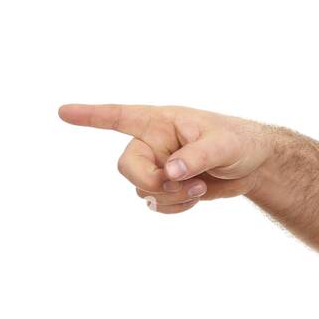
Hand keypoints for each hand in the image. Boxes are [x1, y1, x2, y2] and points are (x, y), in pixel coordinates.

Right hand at [58, 103, 275, 213]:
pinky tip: (196, 196)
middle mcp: (153, 143)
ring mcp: (158, 166)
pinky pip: (156, 205)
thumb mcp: (224, 144)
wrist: (255, 165)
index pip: (119, 116)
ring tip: (200, 186)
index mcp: (161, 122)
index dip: (90, 115)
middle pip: (127, 167)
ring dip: (171, 196)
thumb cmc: (240, 142)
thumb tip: (170, 171)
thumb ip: (197, 155)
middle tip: (181, 182)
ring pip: (142, 191)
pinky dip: (175, 207)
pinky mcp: (168, 187)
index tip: (63, 111)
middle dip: (151, 181)